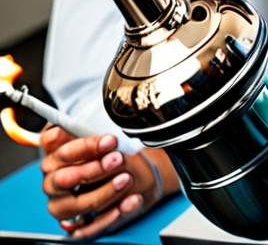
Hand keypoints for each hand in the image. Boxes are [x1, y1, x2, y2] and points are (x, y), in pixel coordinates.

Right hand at [40, 128, 175, 237]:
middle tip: (117, 159)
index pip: (63, 152)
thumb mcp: (98, 138)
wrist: (122, 173)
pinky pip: (86, 228)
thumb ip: (90, 130)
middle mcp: (53, 183)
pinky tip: (125, 205)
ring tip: (126, 179)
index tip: (110, 140)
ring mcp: (62, 205)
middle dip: (93, 169)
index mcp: (56, 159)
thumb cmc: (104, 152)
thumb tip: (76, 125)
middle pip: (65, 179)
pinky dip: (107, 218)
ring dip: (103, 193)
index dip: (86, 146)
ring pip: (76, 204)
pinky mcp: (74, 224)